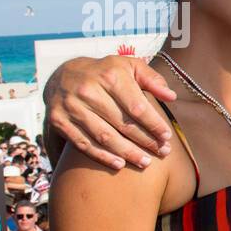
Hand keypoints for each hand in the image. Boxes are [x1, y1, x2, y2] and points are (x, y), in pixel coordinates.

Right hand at [44, 56, 175, 169]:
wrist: (62, 74)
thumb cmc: (105, 73)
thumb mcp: (128, 66)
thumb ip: (151, 79)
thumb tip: (171, 96)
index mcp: (110, 76)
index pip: (137, 107)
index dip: (153, 124)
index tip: (166, 137)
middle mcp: (89, 91)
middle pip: (122, 124)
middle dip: (145, 141)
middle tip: (162, 152)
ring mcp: (72, 107)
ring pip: (104, 137)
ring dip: (127, 153)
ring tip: (145, 162)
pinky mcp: (59, 120)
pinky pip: (84, 143)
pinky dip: (102, 156)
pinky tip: (120, 164)